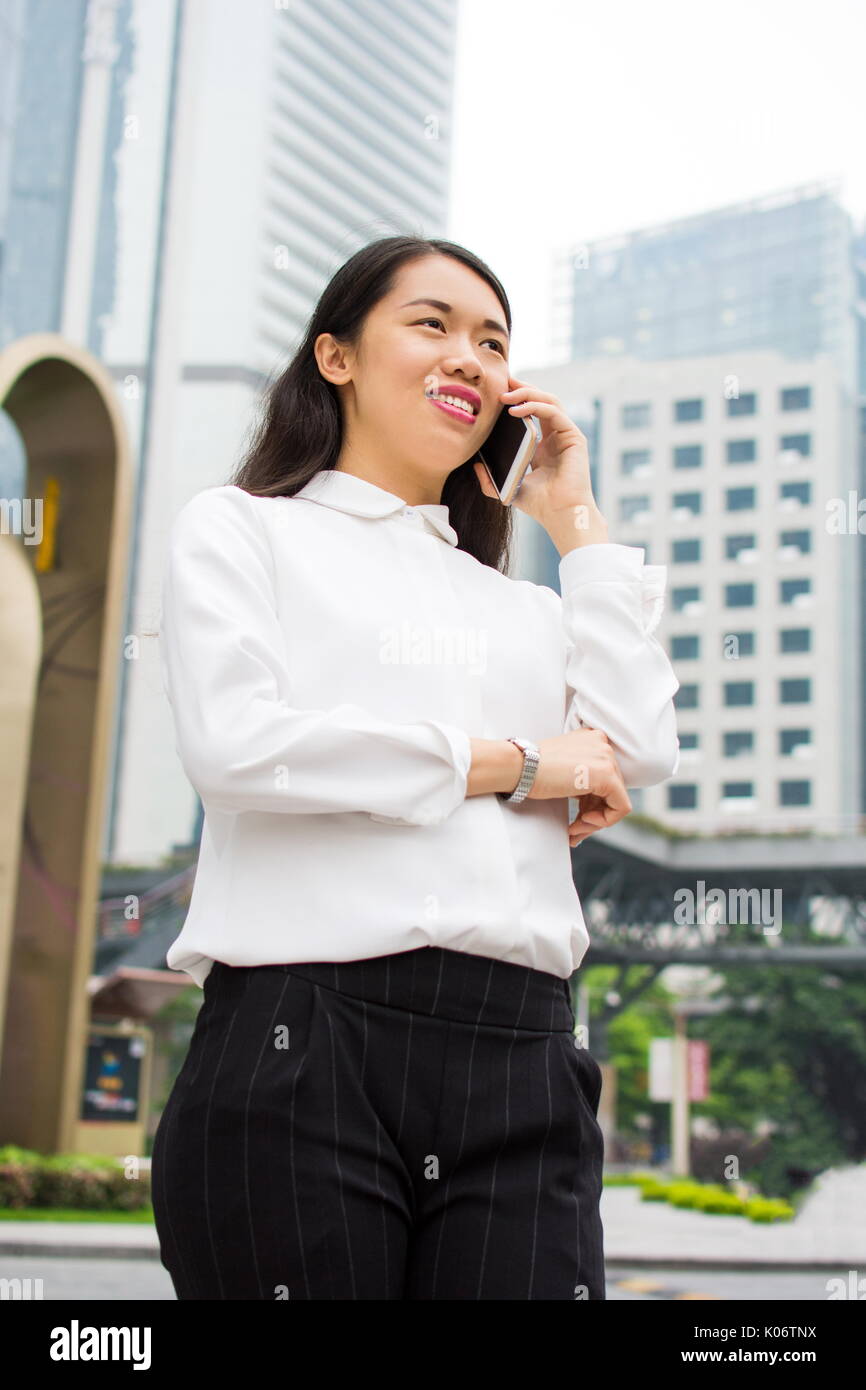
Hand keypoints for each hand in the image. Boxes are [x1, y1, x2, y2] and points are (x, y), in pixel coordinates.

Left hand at [473, 375, 608, 546]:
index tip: (495, 392)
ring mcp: (566, 434)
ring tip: (506, 395)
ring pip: (549, 400)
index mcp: (542, 444)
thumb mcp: (508, 490)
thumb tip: (475, 466)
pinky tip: (516, 410)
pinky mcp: (574, 436)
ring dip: (527, 392)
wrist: (560, 515)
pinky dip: (535, 406)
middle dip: (520, 387)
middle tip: (501, 381)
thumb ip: (490, 481)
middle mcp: (555, 435)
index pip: (530, 411)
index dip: (515, 398)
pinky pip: (554, 411)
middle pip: (540, 399)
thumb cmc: (539, 505)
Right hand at [525, 725, 631, 845]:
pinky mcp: (607, 775)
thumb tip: (596, 806)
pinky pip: (620, 807)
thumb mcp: (564, 768)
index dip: (592, 803)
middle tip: (574, 830)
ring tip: (573, 831)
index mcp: (593, 740)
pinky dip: (603, 822)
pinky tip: (579, 824)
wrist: (518, 766)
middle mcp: (603, 744)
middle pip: (611, 790)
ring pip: (616, 801)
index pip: (605, 778)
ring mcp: (607, 758)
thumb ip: (583, 778)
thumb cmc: (531, 769)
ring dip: (594, 822)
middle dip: (593, 815)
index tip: (576, 817)